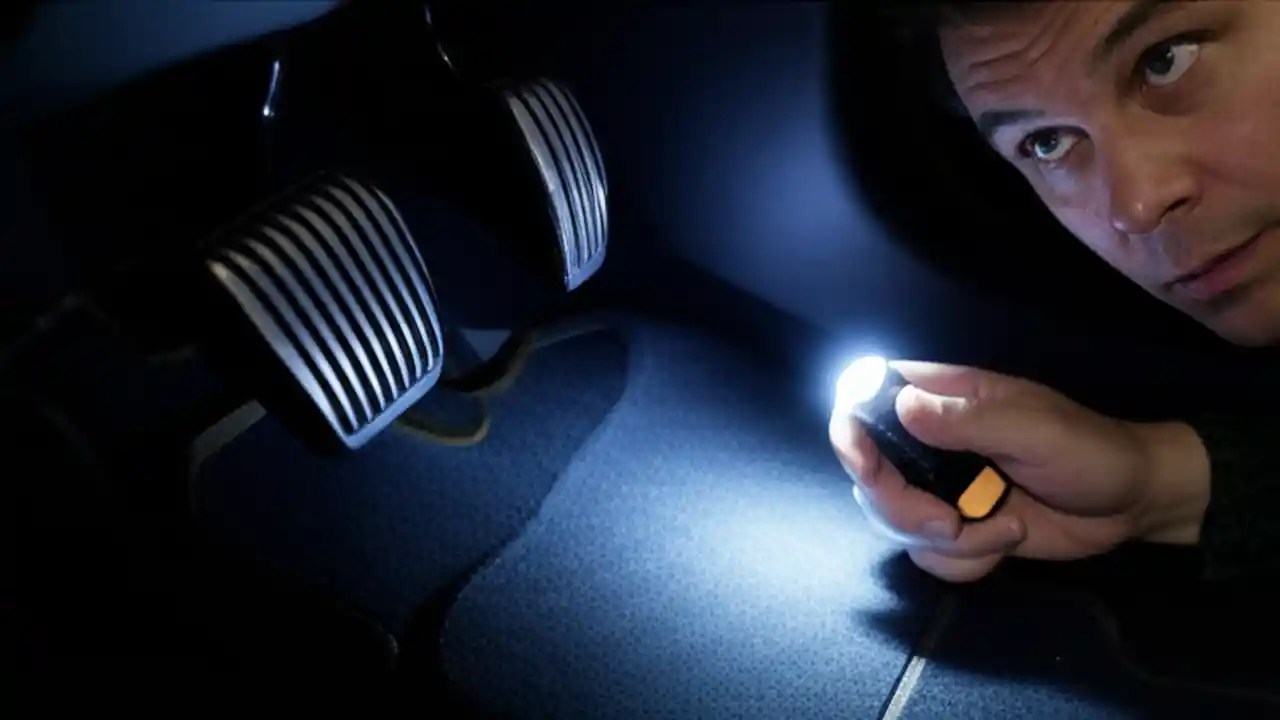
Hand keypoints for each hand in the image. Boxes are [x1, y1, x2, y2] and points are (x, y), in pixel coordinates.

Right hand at [829, 361, 1210, 582]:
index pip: (865, 397)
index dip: (849, 427)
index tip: (862, 462)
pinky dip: (964, 561)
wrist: (1132, 503)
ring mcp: (940, 487)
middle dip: (902, 508)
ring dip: (944, 540)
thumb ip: (967, 419)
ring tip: (1000, 532)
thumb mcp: (1034, 429)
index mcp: (942, 398)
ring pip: (894, 521)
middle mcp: (928, 441)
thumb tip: (902, 405)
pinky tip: (1005, 543)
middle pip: (869, 475)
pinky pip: (927, 554)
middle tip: (950, 523)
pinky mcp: (957, 528)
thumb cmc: (1089, 450)